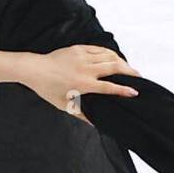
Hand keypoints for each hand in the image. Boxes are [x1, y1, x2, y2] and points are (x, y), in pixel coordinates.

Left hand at [19, 46, 140, 122]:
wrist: (35, 70)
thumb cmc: (48, 89)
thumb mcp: (65, 105)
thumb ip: (83, 114)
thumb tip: (96, 124)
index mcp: (83, 84)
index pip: (109, 87)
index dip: (124, 91)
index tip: (135, 93)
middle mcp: (85, 69)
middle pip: (114, 67)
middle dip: (129, 72)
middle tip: (138, 76)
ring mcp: (82, 57)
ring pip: (109, 56)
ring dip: (122, 62)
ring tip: (128, 68)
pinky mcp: (79, 48)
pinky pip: (99, 49)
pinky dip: (109, 53)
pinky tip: (114, 58)